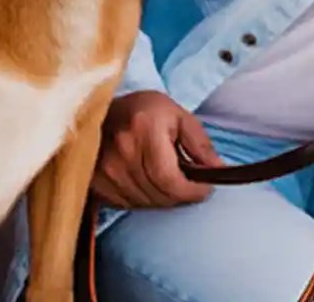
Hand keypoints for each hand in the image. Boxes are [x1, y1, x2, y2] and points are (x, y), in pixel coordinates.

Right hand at [90, 91, 223, 208]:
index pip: (170, 179)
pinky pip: (127, 205)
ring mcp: (104, 170)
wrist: (101, 108)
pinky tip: (149, 183)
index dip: (191, 191)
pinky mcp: (95, 182)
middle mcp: (121, 152)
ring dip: (164, 198)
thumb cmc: (145, 111)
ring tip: (169, 180)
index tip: (206, 189)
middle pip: (159, 195)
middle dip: (182, 196)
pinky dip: (144, 199)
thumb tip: (219, 171)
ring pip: (145, 203)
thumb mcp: (179, 116)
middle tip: (191, 185)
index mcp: (144, 129)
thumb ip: (200, 144)